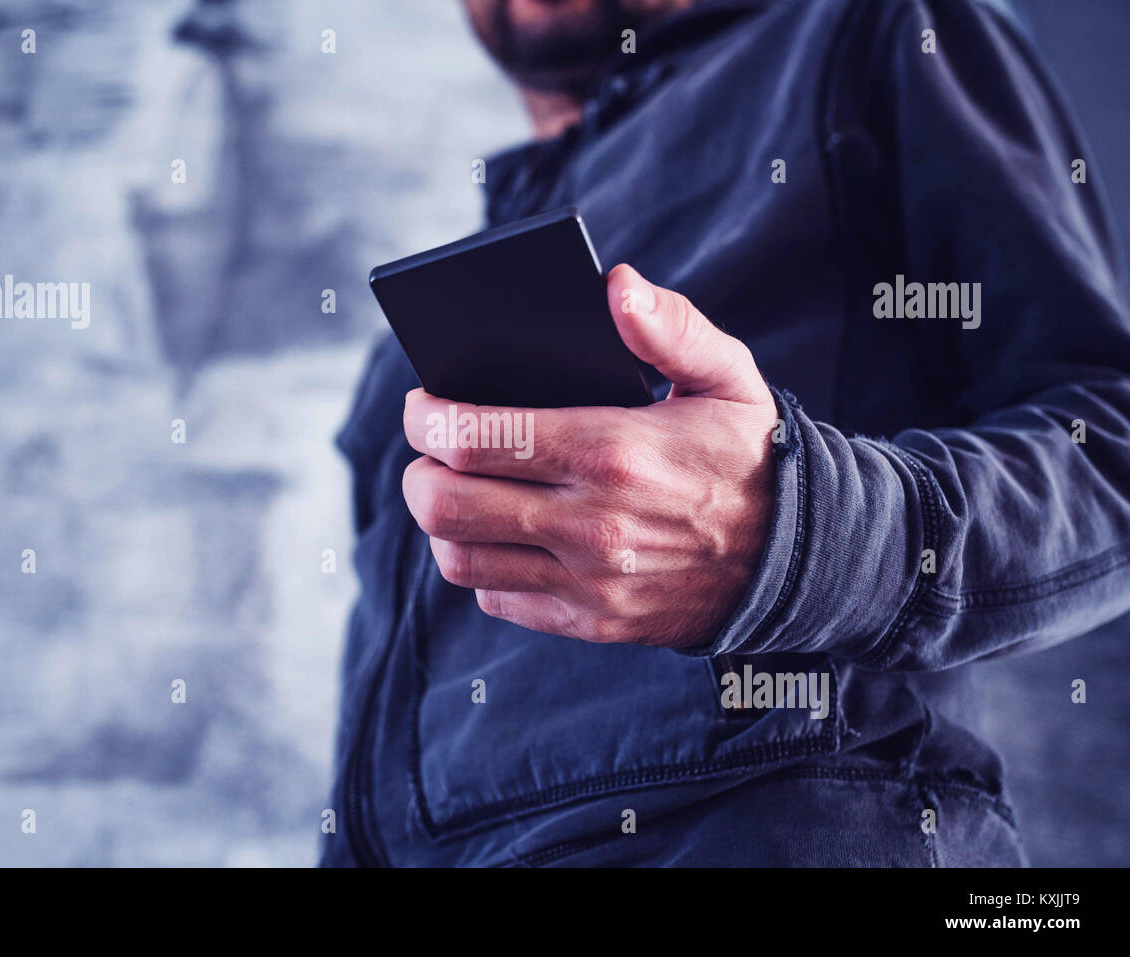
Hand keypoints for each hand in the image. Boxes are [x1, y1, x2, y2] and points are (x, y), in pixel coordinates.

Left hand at [402, 263, 777, 648]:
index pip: (475, 438)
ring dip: (441, 523)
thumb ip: (669, 326)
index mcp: (612, 450)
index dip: (426, 418)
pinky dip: (483, 567)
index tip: (422, 405)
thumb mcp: (728, 376)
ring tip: (458, 492)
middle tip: (430, 451)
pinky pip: (498, 598)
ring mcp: (588, 581)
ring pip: (459, 559)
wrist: (802, 559)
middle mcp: (591, 523)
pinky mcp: (592, 621)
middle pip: (445, 504)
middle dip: (418, 470)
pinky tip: (502, 536)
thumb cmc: (750, 456)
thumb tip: (615, 283)